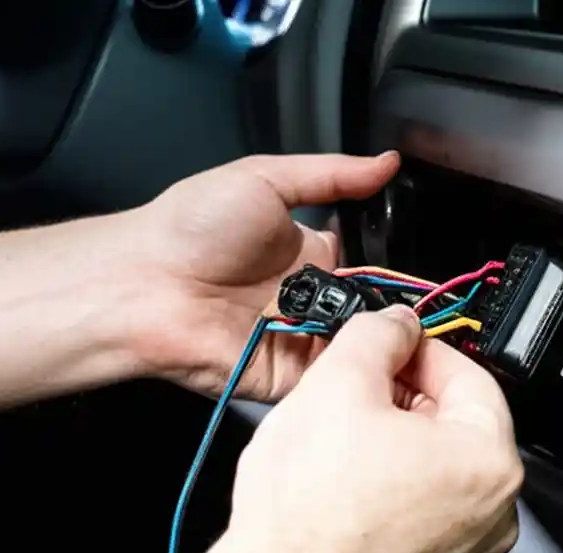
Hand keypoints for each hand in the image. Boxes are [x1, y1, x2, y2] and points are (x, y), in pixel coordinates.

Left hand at [125, 152, 400, 400]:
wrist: (144, 282)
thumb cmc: (192, 226)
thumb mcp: (265, 179)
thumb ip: (332, 174)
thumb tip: (390, 163)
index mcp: (306, 254)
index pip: (368, 264)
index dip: (391, 264)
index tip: (417, 263)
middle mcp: (306, 300)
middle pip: (370, 308)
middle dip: (389, 305)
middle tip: (408, 298)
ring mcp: (298, 341)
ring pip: (357, 346)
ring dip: (371, 335)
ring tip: (384, 323)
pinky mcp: (286, 378)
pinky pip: (330, 379)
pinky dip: (346, 367)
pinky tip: (357, 349)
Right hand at [222, 306, 522, 552]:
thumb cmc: (308, 513)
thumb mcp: (337, 383)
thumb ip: (376, 335)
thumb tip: (392, 325)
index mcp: (489, 463)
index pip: (469, 376)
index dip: (417, 348)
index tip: (385, 342)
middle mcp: (491, 517)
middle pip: (452, 425)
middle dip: (399, 397)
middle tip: (349, 388)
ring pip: (431, 471)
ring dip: (388, 443)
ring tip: (333, 439)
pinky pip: (414, 514)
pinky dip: (382, 490)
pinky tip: (335, 486)